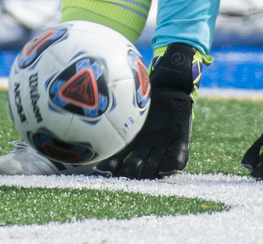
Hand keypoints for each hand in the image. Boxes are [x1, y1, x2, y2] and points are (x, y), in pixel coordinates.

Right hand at [96, 43, 199, 179]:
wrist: (169, 84)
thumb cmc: (144, 89)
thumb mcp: (128, 94)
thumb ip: (112, 96)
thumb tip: (82, 89)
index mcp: (132, 138)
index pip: (119, 157)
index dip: (111, 166)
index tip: (102, 170)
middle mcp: (147, 146)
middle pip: (136, 166)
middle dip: (129, 174)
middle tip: (122, 177)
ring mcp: (163, 144)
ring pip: (154, 165)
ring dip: (149, 173)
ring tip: (143, 177)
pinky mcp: (181, 139)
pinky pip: (179, 155)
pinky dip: (174, 164)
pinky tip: (167, 169)